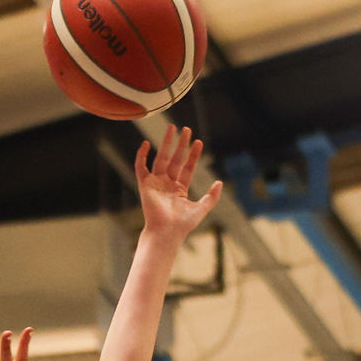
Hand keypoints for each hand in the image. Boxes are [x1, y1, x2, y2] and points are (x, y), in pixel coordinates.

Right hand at [135, 124, 221, 241]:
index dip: (193, 155)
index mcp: (180, 189)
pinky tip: (146, 144)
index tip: (199, 142)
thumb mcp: (201, 208)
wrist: (167, 232)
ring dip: (165, 143)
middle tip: (186, 129)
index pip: (187, 167)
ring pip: (161, 158)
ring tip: (171, 128)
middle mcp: (167, 184)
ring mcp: (156, 183)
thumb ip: (212, 197)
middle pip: (175, 159)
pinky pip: (141, 167)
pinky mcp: (145, 185)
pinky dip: (141, 156)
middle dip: (180, 144)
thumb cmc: (182, 225)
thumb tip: (219, 182)